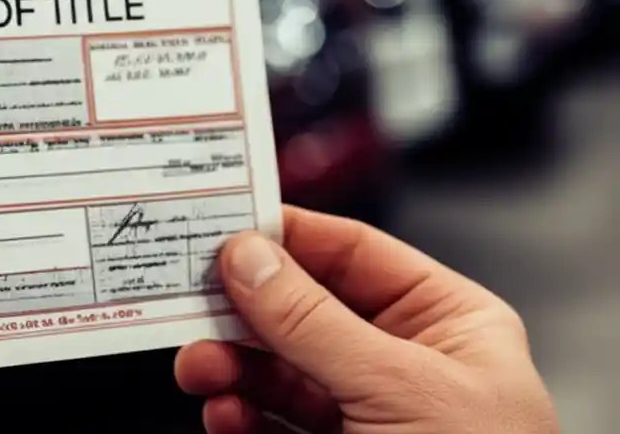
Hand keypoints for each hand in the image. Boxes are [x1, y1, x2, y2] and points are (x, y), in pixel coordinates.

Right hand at [176, 206, 558, 433]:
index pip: (355, 254)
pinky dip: (239, 418)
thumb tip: (251, 259)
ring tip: (200, 368)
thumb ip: (314, 321)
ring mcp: (366, 417)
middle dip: (245, 310)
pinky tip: (225, 417)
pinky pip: (271, 425)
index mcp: (448, 325)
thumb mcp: (398, 388)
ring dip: (231, 366)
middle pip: (303, 311)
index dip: (289, 237)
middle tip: (192, 301)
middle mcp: (405, 365)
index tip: (224, 227)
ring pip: (278, 371)